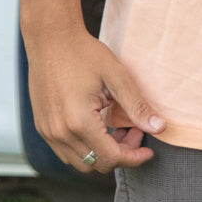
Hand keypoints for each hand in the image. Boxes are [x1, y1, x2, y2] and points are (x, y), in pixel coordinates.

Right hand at [25, 25, 164, 173]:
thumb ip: (137, 105)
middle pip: (97, 164)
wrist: (50, 37)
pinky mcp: (43, 126)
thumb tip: (159, 127)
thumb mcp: (115, 75)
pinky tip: (96, 127)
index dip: (134, 158)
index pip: (112, 158)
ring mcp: (48, 131)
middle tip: (133, 131)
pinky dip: (85, 148)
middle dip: (120, 154)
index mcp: (79, 122)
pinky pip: (65, 152)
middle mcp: (60, 133)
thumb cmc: (83, 52)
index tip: (148, 150)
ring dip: (102, 153)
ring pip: (80, 162)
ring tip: (115, 129)